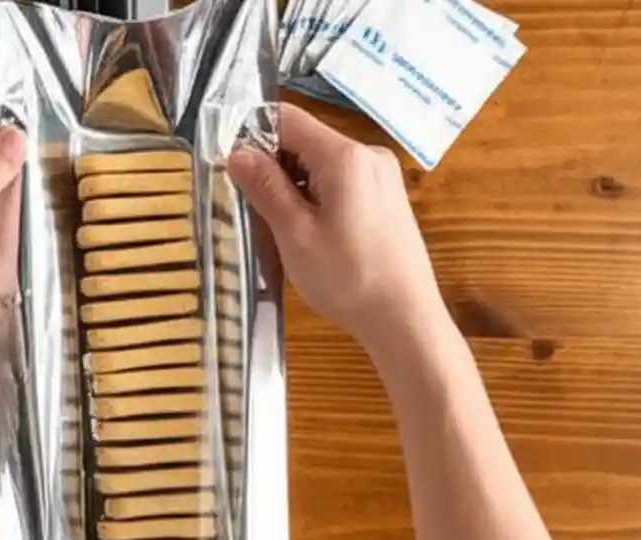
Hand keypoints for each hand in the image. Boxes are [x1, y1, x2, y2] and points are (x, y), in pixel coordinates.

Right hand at [227, 104, 448, 350]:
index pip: (287, 118)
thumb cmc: (348, 279)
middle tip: (255, 212)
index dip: (253, 138)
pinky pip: (340, 183)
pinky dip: (317, 200)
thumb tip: (236, 151)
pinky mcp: (387, 199)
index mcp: (345, 156)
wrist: (406, 320)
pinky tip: (311, 236)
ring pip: (321, 165)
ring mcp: (382, 177)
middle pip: (305, 141)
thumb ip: (265, 187)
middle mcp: (368, 155)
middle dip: (273, 168)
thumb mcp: (295, 234)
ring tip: (283, 231)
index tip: (235, 174)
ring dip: (293, 188)